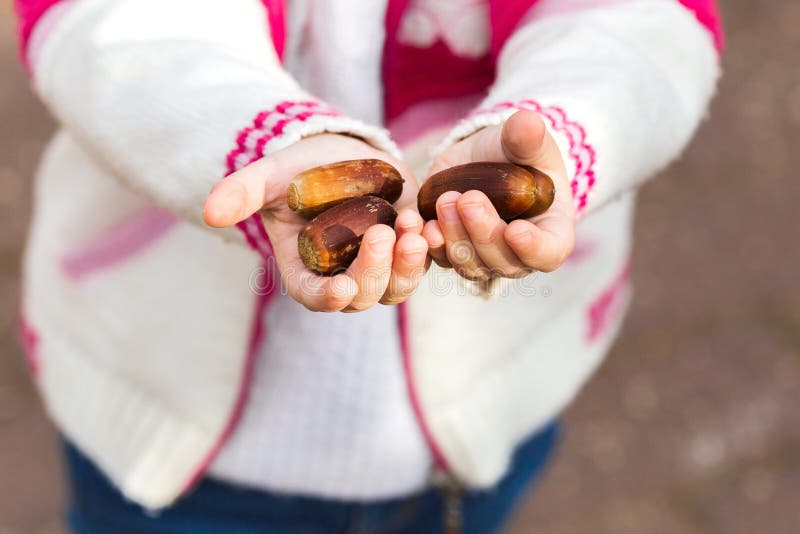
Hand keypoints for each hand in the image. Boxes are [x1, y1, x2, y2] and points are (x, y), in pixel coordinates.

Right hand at [203, 134, 427, 311]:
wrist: (336, 153)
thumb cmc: (296, 171)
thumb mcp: (268, 178)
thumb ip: (241, 193)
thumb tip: (210, 212)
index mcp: (307, 269)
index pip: (315, 296)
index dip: (328, 298)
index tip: (341, 289)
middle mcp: (345, 274)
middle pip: (363, 294)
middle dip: (374, 270)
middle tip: (381, 235)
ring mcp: (380, 262)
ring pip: (397, 285)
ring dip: (407, 265)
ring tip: (412, 231)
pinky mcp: (407, 244)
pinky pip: (424, 260)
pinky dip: (431, 250)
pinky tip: (432, 227)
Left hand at [423, 110, 575, 281]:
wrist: (483, 158)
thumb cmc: (516, 154)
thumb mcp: (525, 142)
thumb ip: (527, 138)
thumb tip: (528, 123)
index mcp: (550, 233)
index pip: (548, 253)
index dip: (533, 248)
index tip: (515, 230)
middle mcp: (518, 255)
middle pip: (503, 262)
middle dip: (483, 233)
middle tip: (468, 199)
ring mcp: (484, 259)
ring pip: (469, 265)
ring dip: (453, 237)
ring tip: (445, 200)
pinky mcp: (452, 253)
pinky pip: (439, 258)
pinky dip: (430, 243)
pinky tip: (420, 223)